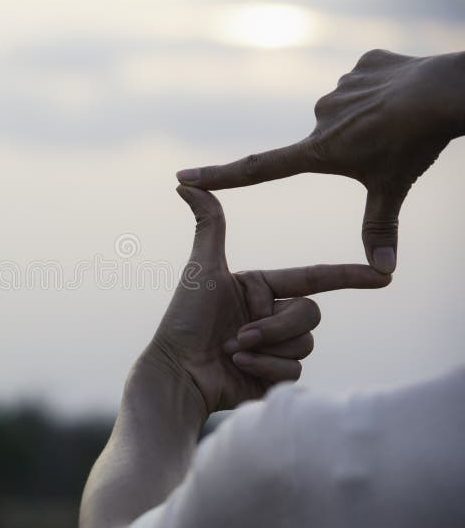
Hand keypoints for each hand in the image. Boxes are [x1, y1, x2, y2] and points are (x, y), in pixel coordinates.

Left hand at [149, 186, 390, 412]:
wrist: (177, 372)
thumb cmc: (184, 319)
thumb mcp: (201, 268)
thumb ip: (208, 225)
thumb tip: (184, 182)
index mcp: (260, 288)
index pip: (312, 278)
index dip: (347, 276)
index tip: (382, 275)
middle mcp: (271, 315)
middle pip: (311, 314)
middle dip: (278, 325)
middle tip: (241, 334)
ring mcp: (275, 346)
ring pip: (305, 343)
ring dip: (268, 346)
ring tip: (233, 350)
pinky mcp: (275, 375)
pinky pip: (293, 369)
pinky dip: (264, 368)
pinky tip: (237, 367)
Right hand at [177, 49, 464, 273]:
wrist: (444, 91)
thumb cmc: (414, 144)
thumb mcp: (393, 188)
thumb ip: (381, 227)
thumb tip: (383, 273)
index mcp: (319, 152)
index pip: (257, 169)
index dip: (220, 176)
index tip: (184, 176)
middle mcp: (320, 119)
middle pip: (331, 140)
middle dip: (355, 145)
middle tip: (385, 145)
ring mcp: (339, 89)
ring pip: (351, 110)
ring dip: (370, 119)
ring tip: (399, 122)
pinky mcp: (362, 65)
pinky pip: (369, 82)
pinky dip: (385, 92)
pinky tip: (403, 96)